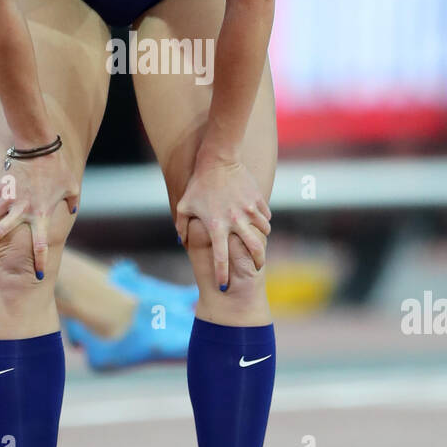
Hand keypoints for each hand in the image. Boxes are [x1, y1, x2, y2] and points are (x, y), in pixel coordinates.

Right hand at [0, 150, 79, 277]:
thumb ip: (72, 201)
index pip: (41, 243)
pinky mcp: (2, 185)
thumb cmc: (58, 167)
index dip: (41, 261)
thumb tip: (73, 209)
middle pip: (4, 231)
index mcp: (41, 213)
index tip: (40, 275)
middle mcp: (23, 209)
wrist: (40, 146)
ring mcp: (10, 197)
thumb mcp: (72, 186)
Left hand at [175, 158, 270, 289]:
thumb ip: (182, 226)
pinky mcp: (258, 200)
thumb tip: (181, 242)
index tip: (223, 287)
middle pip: (252, 249)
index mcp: (216, 226)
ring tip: (256, 240)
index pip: (220, 257)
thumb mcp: (184, 205)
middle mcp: (234, 221)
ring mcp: (248, 210)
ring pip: (263, 232)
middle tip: (256, 266)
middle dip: (257, 261)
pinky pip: (265, 217)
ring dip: (261, 239)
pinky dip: (263, 222)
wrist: (219, 159)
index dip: (221, 275)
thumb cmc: (199, 184)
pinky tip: (258, 222)